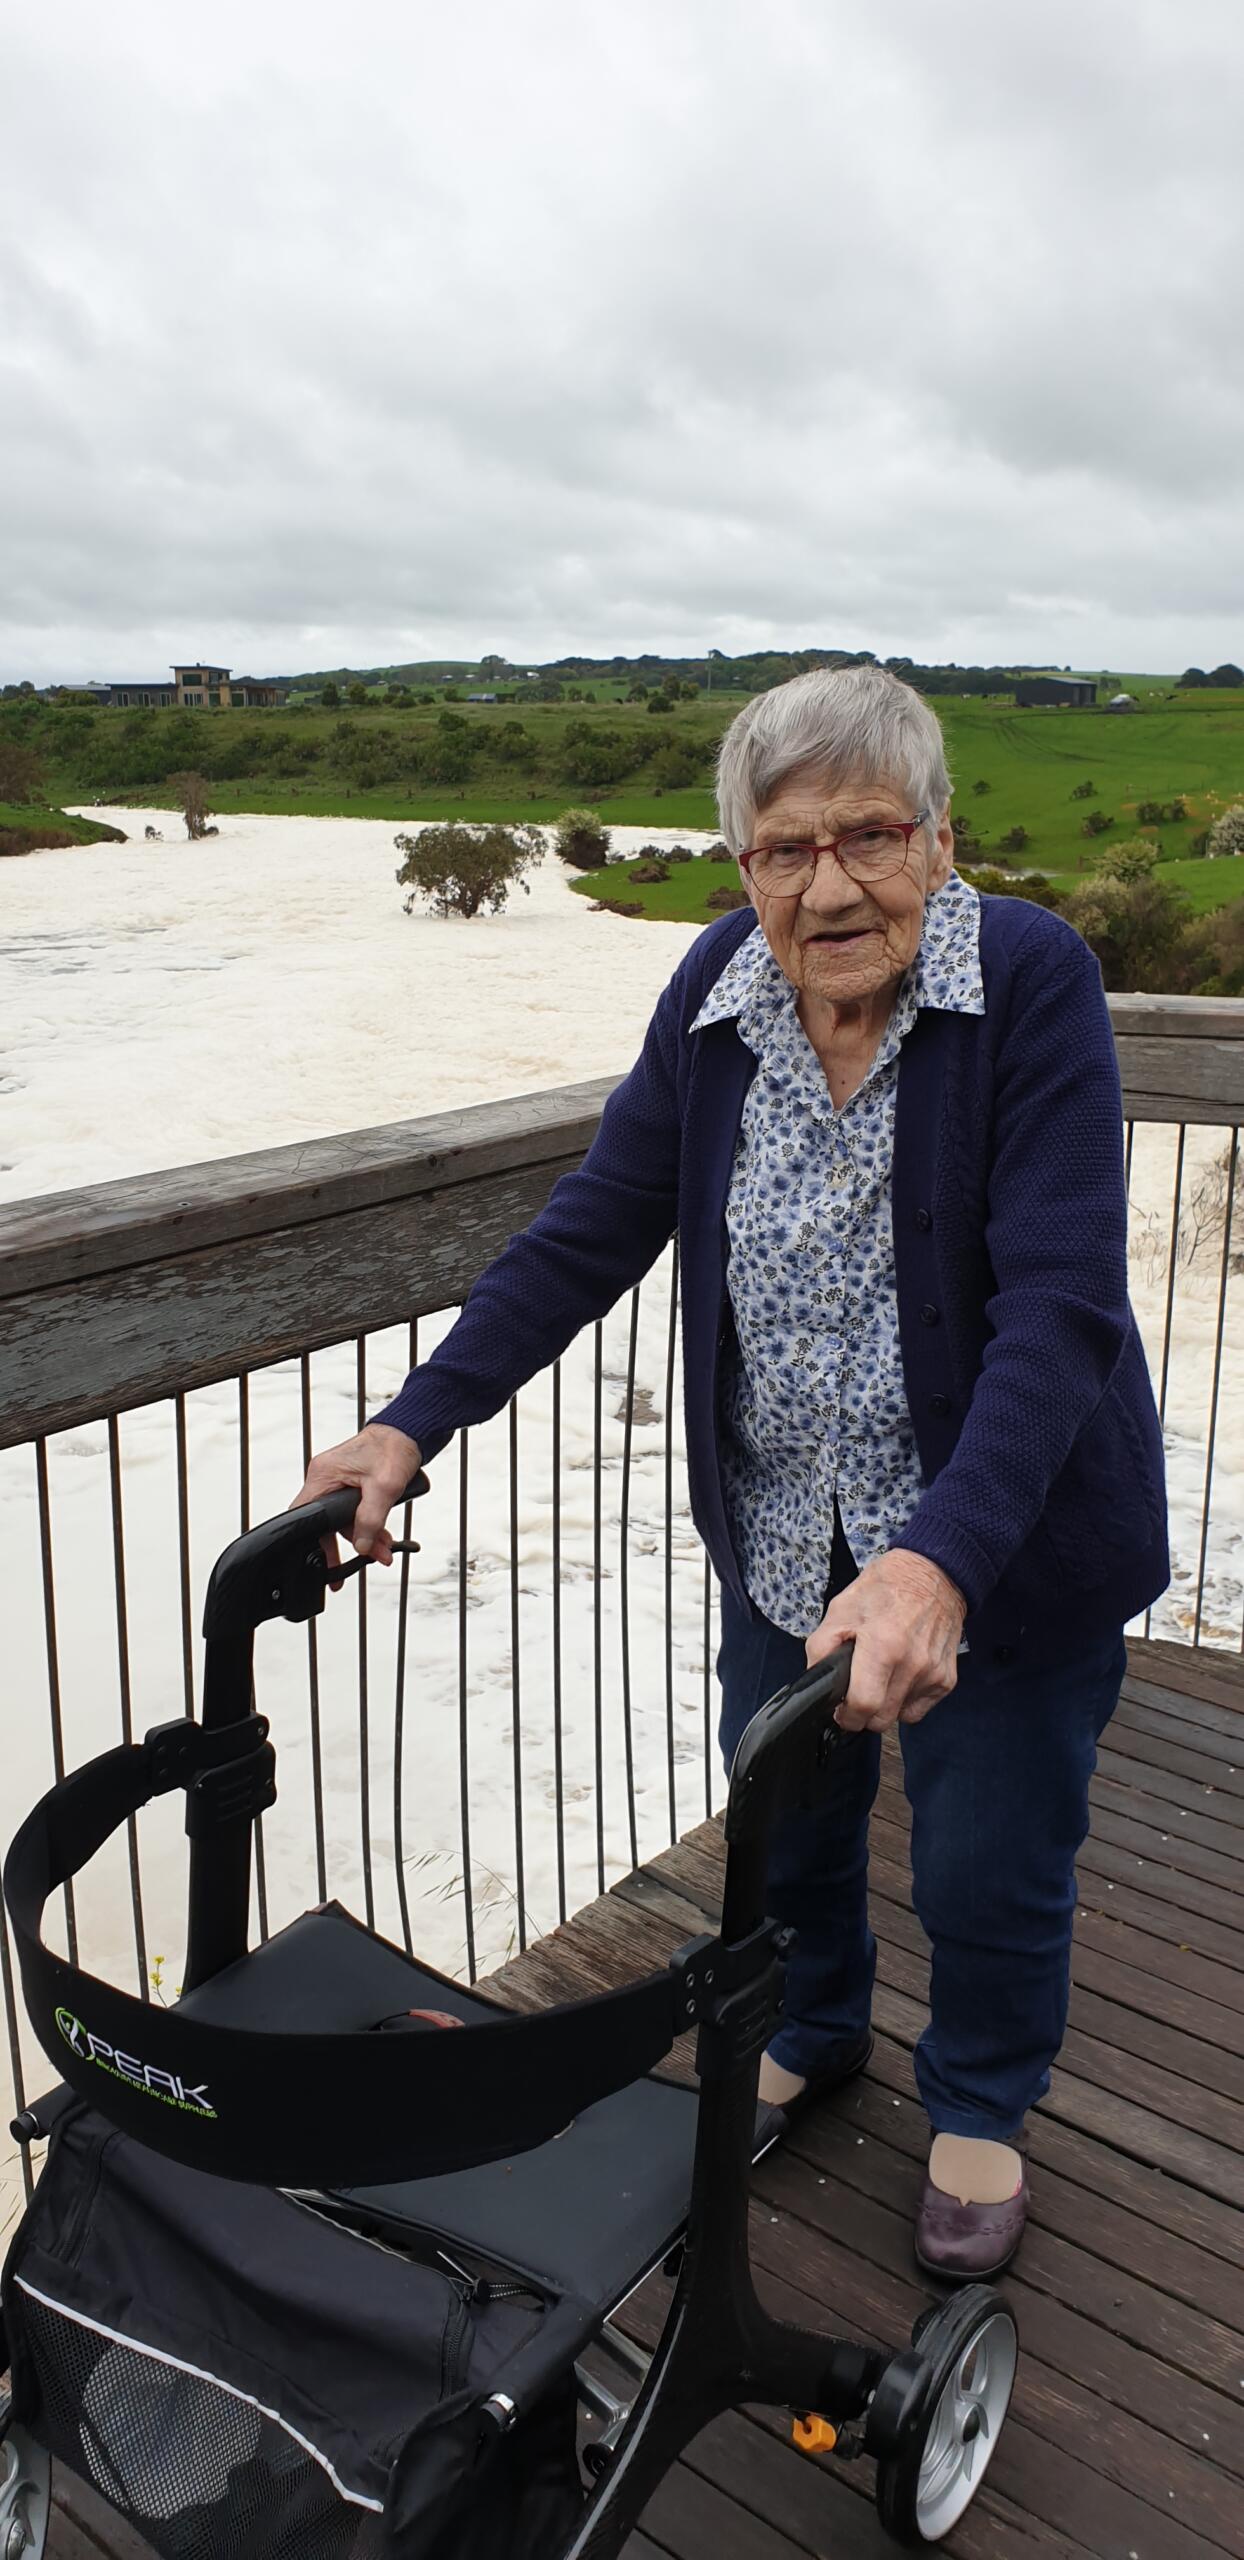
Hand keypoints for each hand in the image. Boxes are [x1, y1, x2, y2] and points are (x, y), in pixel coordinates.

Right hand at [290, 1423, 422, 1579]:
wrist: (410, 1433)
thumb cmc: (394, 1447)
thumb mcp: (384, 1487)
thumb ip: (371, 1519)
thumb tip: (363, 1545)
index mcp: (323, 1475)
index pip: (305, 1514)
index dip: (312, 1541)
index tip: (322, 1562)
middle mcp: (326, 1478)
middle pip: (325, 1522)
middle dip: (344, 1545)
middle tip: (347, 1569)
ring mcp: (338, 1481)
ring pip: (343, 1520)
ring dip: (363, 1536)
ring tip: (381, 1551)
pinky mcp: (351, 1484)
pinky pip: (353, 1512)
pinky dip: (368, 1525)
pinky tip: (381, 1538)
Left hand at [807, 1549, 965, 1734]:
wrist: (934, 1574)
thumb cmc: (886, 1587)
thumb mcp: (841, 1609)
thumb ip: (821, 1648)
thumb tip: (817, 1681)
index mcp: (883, 1645)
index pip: (863, 1705)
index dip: (846, 1715)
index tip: (841, 1710)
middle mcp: (912, 1664)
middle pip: (881, 1720)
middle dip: (862, 1714)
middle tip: (857, 1692)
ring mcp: (932, 1674)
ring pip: (899, 1717)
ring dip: (884, 1705)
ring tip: (880, 1674)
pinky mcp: (946, 1680)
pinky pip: (917, 1710)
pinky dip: (904, 1701)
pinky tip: (899, 1675)